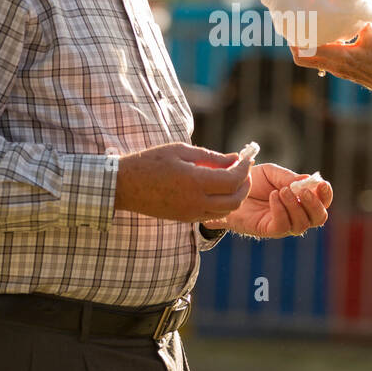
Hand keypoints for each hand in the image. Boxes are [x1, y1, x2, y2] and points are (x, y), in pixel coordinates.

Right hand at [115, 142, 251, 222]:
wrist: (125, 185)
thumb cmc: (151, 161)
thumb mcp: (181, 151)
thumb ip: (211, 156)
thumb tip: (234, 158)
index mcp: (195, 182)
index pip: (232, 180)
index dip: (244, 169)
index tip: (246, 158)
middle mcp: (196, 202)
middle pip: (235, 200)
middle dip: (245, 185)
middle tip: (244, 171)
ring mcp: (191, 213)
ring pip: (226, 211)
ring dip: (235, 196)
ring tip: (232, 179)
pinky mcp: (185, 219)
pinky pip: (213, 215)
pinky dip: (222, 204)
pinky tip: (217, 190)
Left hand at [203, 163, 332, 237]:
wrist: (229, 190)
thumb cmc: (253, 182)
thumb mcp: (272, 173)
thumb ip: (289, 178)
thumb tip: (308, 181)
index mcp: (302, 198)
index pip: (323, 201)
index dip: (326, 195)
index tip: (322, 184)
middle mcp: (297, 214)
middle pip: (318, 218)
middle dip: (315, 205)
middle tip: (304, 192)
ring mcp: (285, 224)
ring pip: (302, 224)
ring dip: (294, 206)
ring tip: (280, 191)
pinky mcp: (270, 230)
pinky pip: (283, 226)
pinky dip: (281, 210)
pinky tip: (273, 197)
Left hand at [289, 23, 371, 111]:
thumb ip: (361, 22)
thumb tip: (356, 4)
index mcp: (339, 57)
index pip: (307, 52)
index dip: (295, 41)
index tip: (291, 27)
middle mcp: (334, 65)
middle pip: (302, 60)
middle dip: (294, 46)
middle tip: (292, 29)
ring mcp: (336, 70)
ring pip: (310, 61)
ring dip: (304, 48)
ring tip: (303, 31)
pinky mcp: (340, 70)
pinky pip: (320, 62)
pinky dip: (316, 51)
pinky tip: (322, 38)